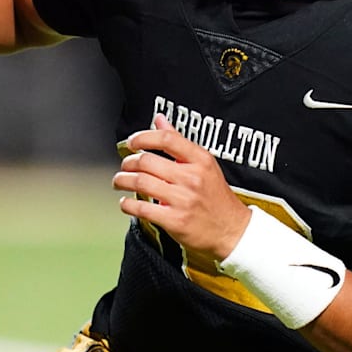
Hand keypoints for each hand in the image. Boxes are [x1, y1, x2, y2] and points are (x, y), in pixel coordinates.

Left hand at [112, 114, 251, 259]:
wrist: (232, 231)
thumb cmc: (216, 198)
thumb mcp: (204, 165)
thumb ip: (179, 142)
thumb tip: (159, 119)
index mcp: (200, 160)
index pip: (167, 139)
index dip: (143, 137)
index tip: (133, 142)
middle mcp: (192, 178)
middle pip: (147, 161)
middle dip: (128, 162)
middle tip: (125, 166)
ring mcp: (183, 200)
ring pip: (140, 182)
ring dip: (122, 181)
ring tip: (119, 181)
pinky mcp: (175, 221)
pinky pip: (142, 208)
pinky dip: (127, 204)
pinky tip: (126, 203)